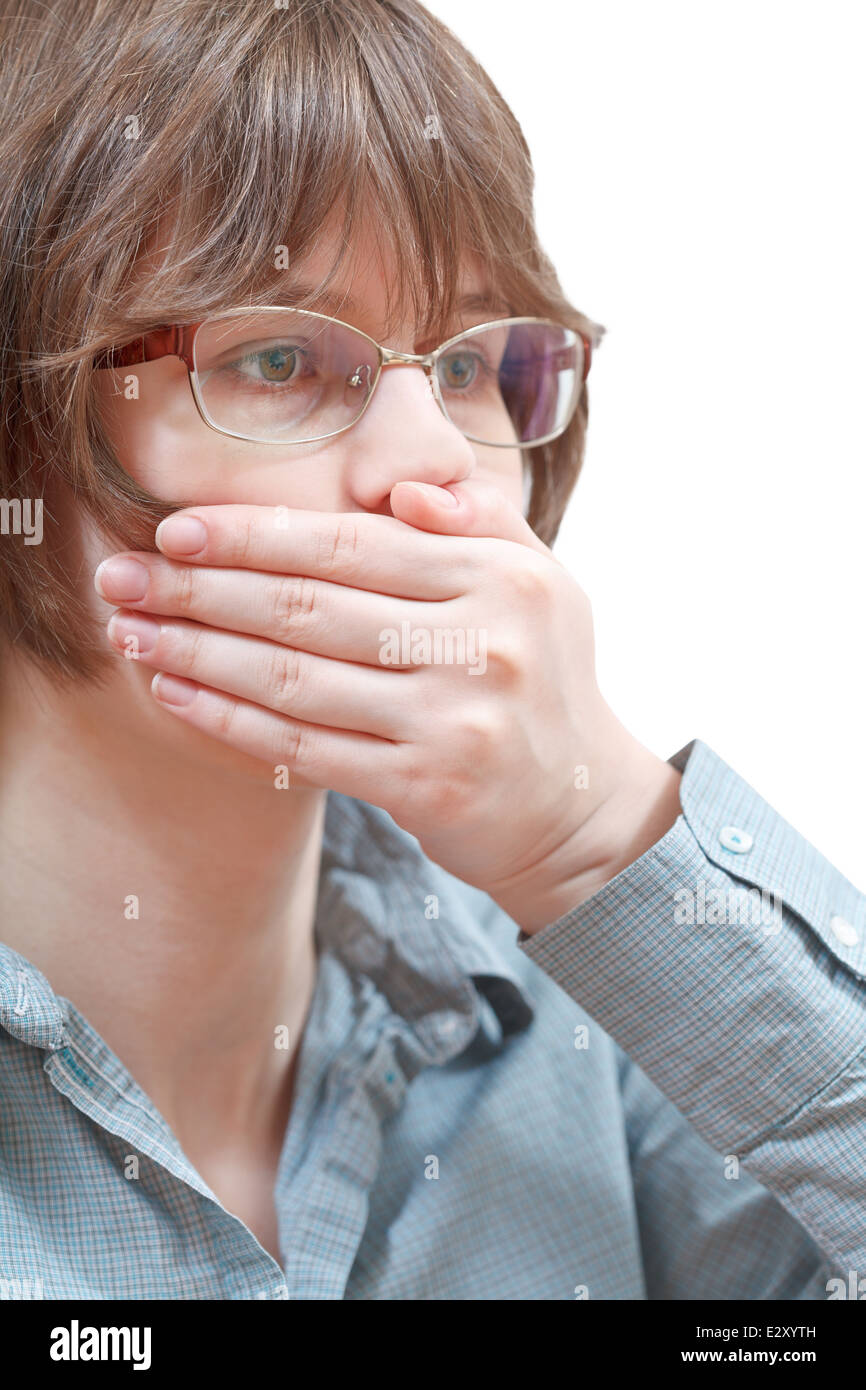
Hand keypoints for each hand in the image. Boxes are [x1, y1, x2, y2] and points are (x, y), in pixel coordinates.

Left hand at [94, 479, 681, 931]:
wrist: (583, 808)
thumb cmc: (543, 678)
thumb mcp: (539, 581)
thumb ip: (477, 520)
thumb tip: (401, 489)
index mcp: (497, 576)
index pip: (349, 543)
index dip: (252, 533)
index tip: (173, 528)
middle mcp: (478, 644)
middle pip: (308, 607)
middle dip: (200, 589)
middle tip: (120, 578)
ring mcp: (451, 721)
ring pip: (294, 679)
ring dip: (197, 654)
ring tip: (128, 634)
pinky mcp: (425, 787)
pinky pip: (305, 748)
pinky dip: (231, 721)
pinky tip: (177, 697)